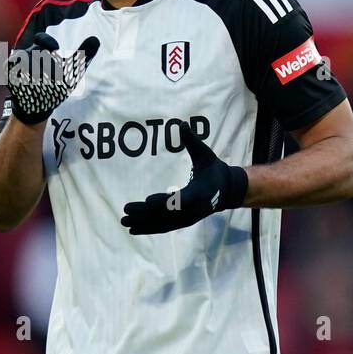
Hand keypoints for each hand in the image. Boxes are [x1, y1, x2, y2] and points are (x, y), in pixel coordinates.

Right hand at [7, 33, 99, 125]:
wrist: (40, 106)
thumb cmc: (56, 87)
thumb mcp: (72, 72)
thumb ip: (83, 56)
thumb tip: (96, 39)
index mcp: (42, 51)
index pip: (42, 39)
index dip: (47, 41)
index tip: (56, 48)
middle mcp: (27, 55)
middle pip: (36, 52)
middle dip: (47, 65)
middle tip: (53, 78)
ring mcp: (16, 64)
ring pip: (25, 60)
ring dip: (36, 72)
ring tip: (43, 84)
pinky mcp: (8, 73)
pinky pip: (14, 69)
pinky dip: (23, 76)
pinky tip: (30, 84)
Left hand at [120, 126, 248, 234]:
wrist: (227, 190)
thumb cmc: (213, 169)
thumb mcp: (205, 154)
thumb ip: (192, 141)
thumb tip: (182, 123)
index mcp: (200, 192)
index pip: (182, 199)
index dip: (166, 201)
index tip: (148, 200)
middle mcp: (194, 209)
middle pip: (168, 214)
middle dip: (146, 213)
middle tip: (126, 210)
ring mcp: (189, 218)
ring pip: (164, 223)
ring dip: (144, 223)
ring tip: (124, 222)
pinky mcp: (184, 222)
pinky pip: (165, 227)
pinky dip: (149, 229)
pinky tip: (134, 229)